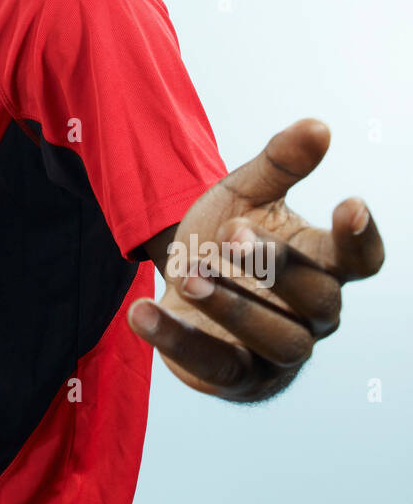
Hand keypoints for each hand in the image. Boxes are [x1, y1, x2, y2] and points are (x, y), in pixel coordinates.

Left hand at [129, 119, 384, 401]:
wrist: (180, 276)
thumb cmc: (225, 234)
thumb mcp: (244, 194)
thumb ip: (278, 164)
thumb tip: (318, 125)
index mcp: (324, 265)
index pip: (361, 260)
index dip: (360, 237)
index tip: (349, 204)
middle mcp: (313, 315)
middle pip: (318, 297)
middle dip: (275, 265)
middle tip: (229, 233)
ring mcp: (278, 353)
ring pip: (278, 339)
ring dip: (232, 306)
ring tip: (187, 274)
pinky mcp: (236, 378)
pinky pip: (214, 365)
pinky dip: (176, 341)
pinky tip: (141, 312)